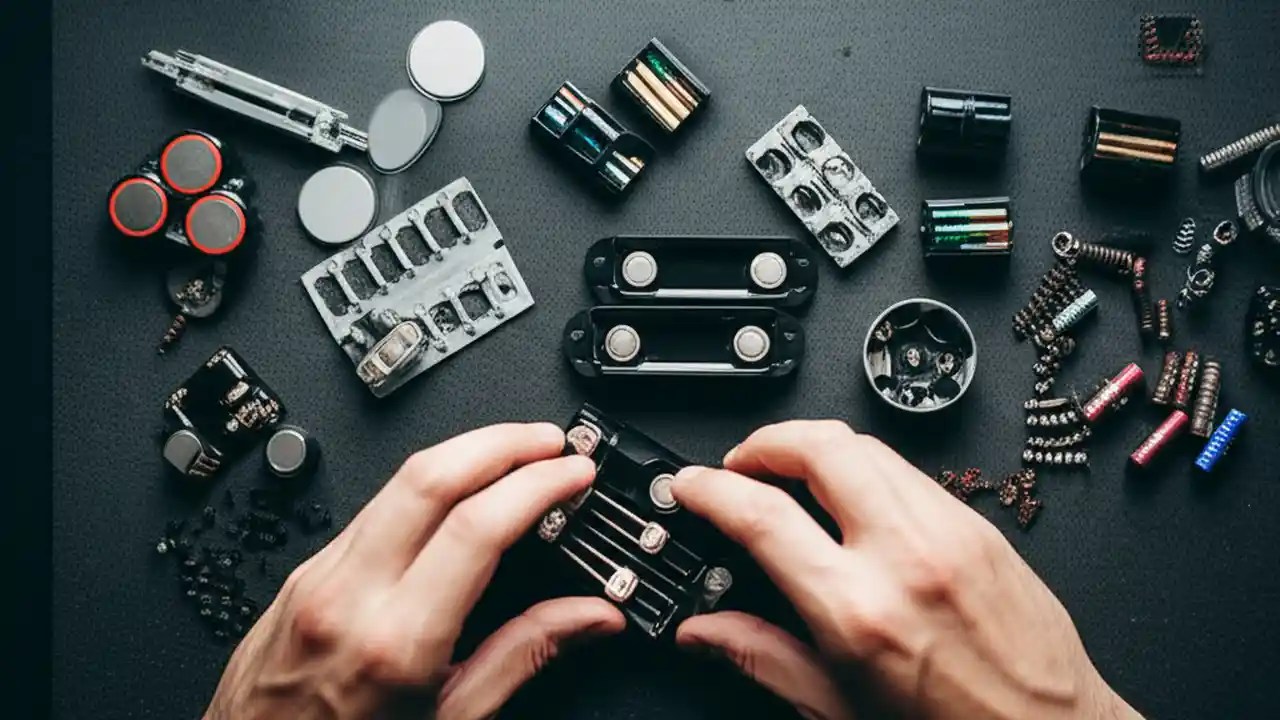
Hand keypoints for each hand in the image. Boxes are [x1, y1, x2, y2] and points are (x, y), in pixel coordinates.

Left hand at [204, 423, 625, 719]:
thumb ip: (522, 657)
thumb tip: (591, 619)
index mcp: (396, 641)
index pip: (476, 528)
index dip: (535, 486)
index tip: (572, 474)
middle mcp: (349, 597)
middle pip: (429, 477)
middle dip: (500, 443)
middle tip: (549, 441)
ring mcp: (318, 578)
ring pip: (395, 481)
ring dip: (463, 452)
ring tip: (513, 453)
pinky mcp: (302, 575)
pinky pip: (371, 509)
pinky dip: (425, 485)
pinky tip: (456, 492)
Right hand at [672, 420, 1141, 719]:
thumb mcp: (840, 709)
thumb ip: (764, 657)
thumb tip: (704, 632)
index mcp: (859, 612)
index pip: (763, 516)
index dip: (711, 489)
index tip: (691, 486)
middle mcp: (906, 557)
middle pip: (820, 447)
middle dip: (765, 441)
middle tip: (740, 464)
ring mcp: (950, 533)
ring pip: (867, 446)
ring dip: (815, 446)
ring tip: (791, 473)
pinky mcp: (980, 527)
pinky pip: (909, 470)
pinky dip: (866, 467)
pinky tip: (852, 497)